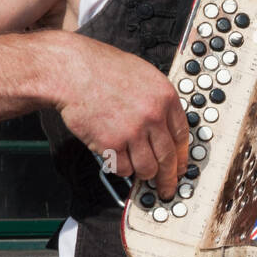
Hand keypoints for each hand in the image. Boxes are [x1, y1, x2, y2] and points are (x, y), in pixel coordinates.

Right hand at [57, 40, 186, 200]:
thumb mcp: (144, 76)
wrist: (74, 72)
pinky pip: (123, 169)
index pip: (182, 135)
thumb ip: (158, 101)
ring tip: (140, 173)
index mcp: (166, 97)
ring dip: (144, 174)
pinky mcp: (111, 144)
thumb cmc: (104, 69)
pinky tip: (117, 159)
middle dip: (168, 178)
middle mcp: (154, 116)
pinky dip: (121, 168)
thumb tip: (165, 126)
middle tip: (167, 188)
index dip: (181, 156)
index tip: (180, 167)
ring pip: (147, 168)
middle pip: (168, 157)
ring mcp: (133, 132)